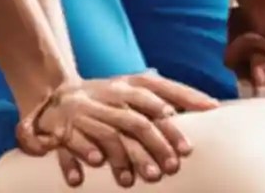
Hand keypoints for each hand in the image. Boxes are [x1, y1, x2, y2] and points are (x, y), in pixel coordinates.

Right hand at [15, 73, 218, 187]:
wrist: (54, 94)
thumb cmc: (107, 96)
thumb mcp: (134, 88)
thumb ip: (167, 96)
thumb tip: (210, 106)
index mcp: (127, 84)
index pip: (157, 92)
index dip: (177, 110)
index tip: (191, 141)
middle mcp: (108, 96)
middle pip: (136, 122)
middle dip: (156, 146)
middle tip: (172, 168)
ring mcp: (85, 112)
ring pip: (108, 136)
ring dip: (123, 159)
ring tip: (137, 180)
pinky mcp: (61, 128)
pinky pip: (69, 144)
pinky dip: (79, 157)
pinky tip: (87, 173)